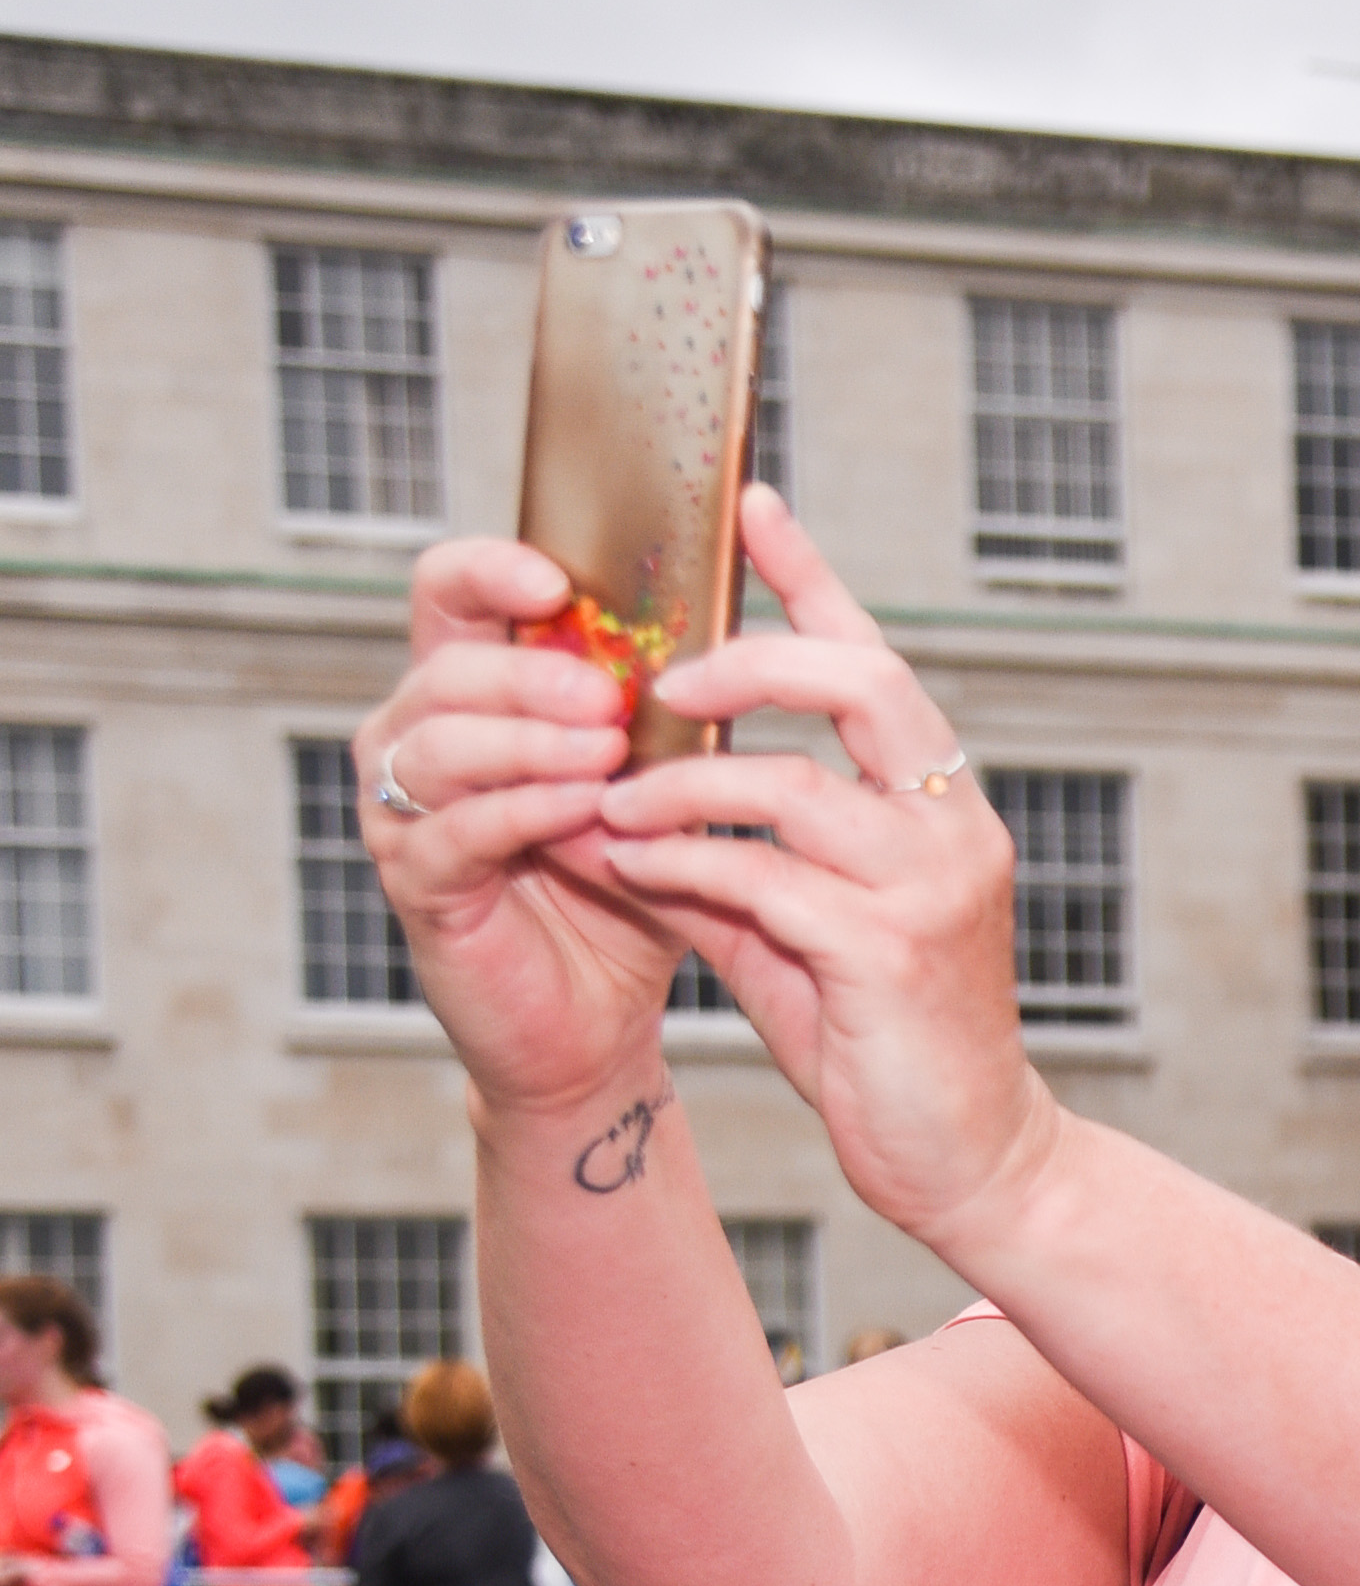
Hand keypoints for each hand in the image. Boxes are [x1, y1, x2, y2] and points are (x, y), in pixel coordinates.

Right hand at [358, 539, 686, 1128]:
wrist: (606, 1015)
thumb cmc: (634, 888)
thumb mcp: (665, 787)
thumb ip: (675, 719)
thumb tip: (730, 640)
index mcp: (476, 691)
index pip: (451, 593)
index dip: (489, 570)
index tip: (555, 579)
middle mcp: (419, 736)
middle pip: (446, 664)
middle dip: (529, 673)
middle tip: (607, 693)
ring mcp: (403, 809)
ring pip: (438, 743)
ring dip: (528, 741)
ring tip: (605, 750)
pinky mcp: (415, 881)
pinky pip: (454, 829)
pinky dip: (520, 811)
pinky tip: (582, 810)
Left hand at [568, 489, 1066, 1257]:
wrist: (965, 1157)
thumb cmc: (879, 1036)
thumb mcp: (794, 922)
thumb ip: (723, 848)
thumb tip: (609, 794)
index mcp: (941, 801)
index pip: (876, 659)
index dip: (813, 576)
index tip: (751, 504)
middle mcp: (954, 827)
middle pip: (859, 683)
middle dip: (744, 661)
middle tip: (658, 681)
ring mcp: (932, 889)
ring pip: (789, 785)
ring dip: (680, 784)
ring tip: (609, 802)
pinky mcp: (892, 955)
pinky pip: (763, 878)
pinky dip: (683, 864)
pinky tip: (631, 866)